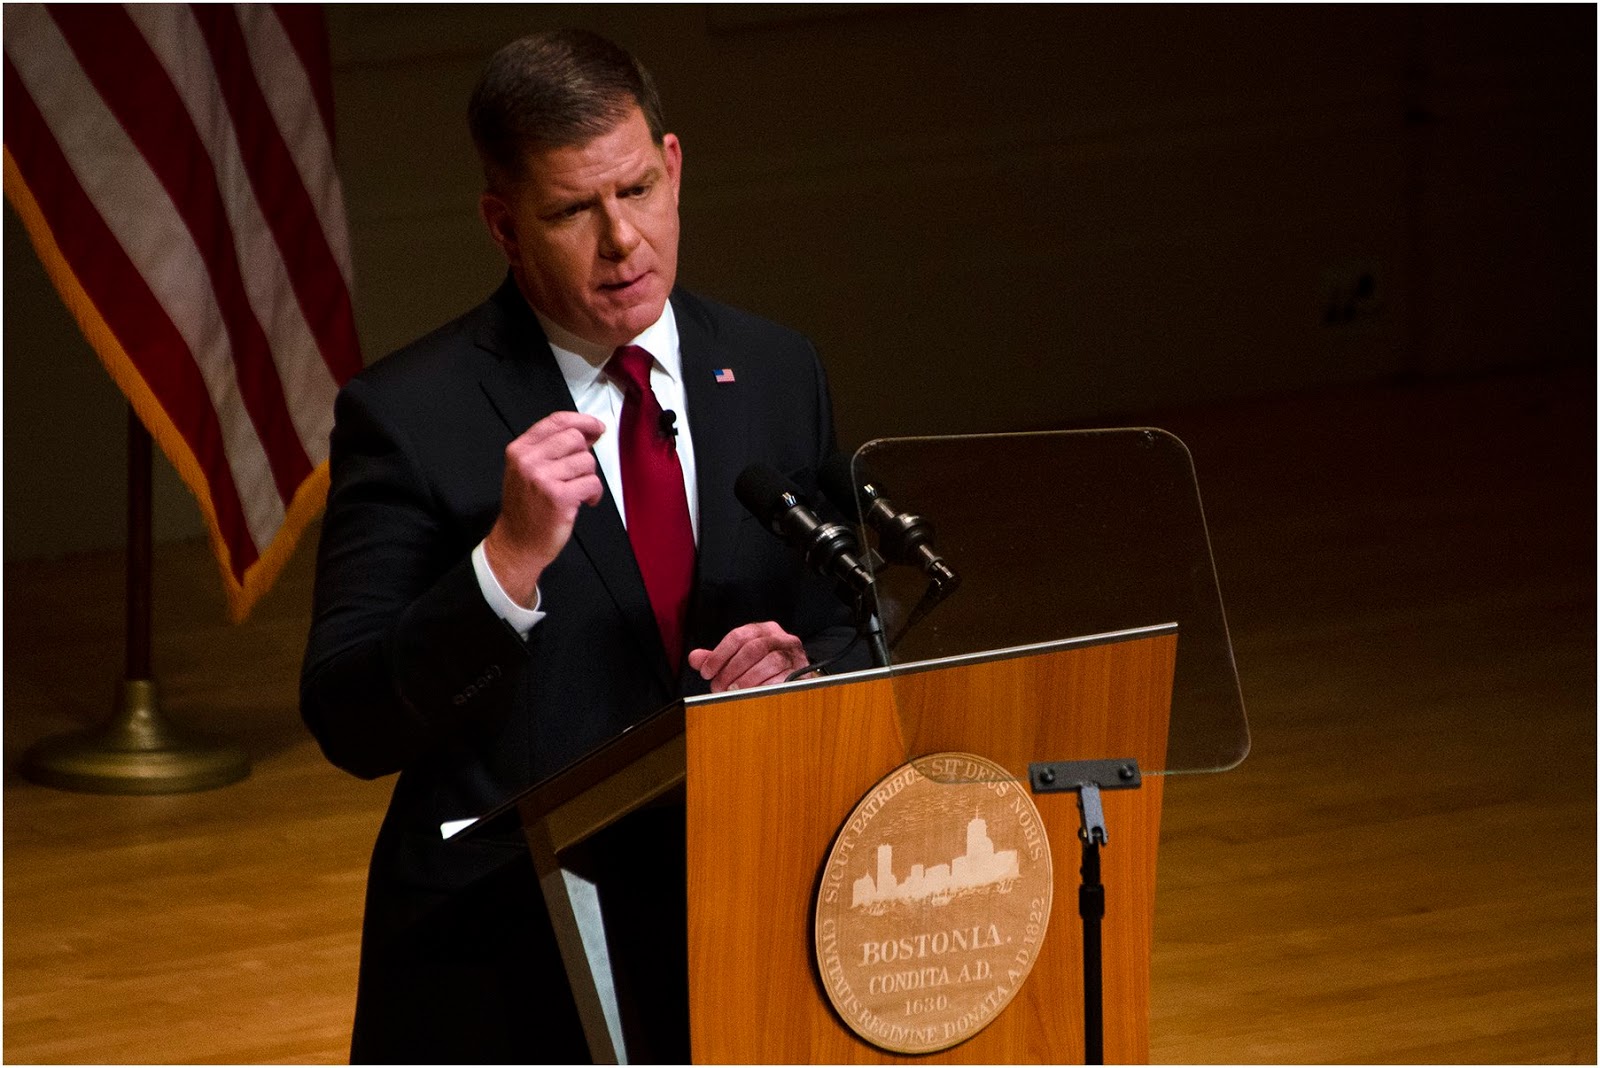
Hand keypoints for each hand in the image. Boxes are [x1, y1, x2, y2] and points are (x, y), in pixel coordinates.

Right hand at [482, 411, 604, 605]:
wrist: (517, 543)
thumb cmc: (526, 508)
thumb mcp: (528, 470)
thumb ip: (554, 449)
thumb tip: (589, 432)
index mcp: (520, 449)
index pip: (556, 421)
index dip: (582, 420)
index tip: (596, 427)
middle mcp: (528, 460)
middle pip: (575, 439)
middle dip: (584, 455)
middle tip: (578, 473)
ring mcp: (543, 478)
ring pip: (587, 461)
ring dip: (589, 478)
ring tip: (577, 491)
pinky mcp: (559, 497)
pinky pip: (592, 483)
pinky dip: (594, 494)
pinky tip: (584, 502)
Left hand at [687, 621, 810, 692]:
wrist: (798, 679)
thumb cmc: (763, 668)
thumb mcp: (738, 659)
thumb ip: (716, 658)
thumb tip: (694, 658)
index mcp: (764, 630)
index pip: (738, 636)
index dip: (718, 655)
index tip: (706, 672)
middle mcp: (781, 638)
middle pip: (753, 648)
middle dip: (731, 670)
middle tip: (718, 687)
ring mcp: (794, 655)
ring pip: (770, 662)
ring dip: (746, 680)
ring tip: (733, 692)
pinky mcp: (802, 672)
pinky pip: (783, 678)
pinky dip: (764, 687)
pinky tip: (752, 695)